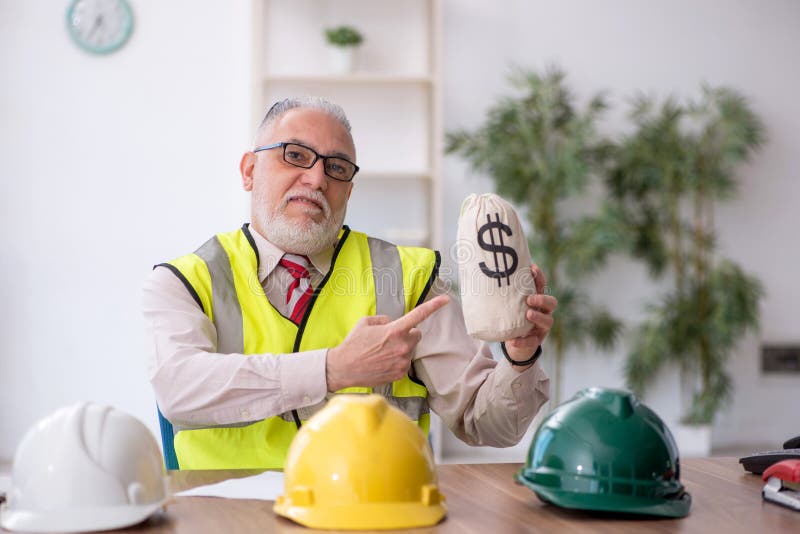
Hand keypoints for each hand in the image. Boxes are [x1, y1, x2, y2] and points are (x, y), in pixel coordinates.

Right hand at [326, 295, 450, 390]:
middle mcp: (402, 346)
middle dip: (407, 334)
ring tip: (382, 352)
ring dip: (401, 348)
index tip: (446, 299)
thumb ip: (384, 319)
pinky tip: (382, 362)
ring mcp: (402, 361)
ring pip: (410, 350)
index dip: (434, 305)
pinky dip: (397, 361)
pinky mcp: (400, 374)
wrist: (343, 368)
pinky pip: (405, 362)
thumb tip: (392, 323)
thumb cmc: (353, 344)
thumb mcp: (366, 322)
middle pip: (416, 334)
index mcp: (395, 330)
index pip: (419, 315)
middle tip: (389, 338)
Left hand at [504, 264, 557, 366]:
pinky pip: (532, 342)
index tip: (532, 268)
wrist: (515, 343)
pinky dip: (523, 341)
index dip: (539, 277)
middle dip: (542, 299)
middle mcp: (543, 313)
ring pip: (548, 321)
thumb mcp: (508, 305)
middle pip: (551, 303)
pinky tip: (514, 340)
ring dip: (538, 317)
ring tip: (528, 314)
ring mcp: (541, 328)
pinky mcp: (535, 342)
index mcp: (537, 301)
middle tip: (529, 298)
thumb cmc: (511, 318)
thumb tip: (479, 280)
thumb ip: (501, 295)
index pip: (542, 286)